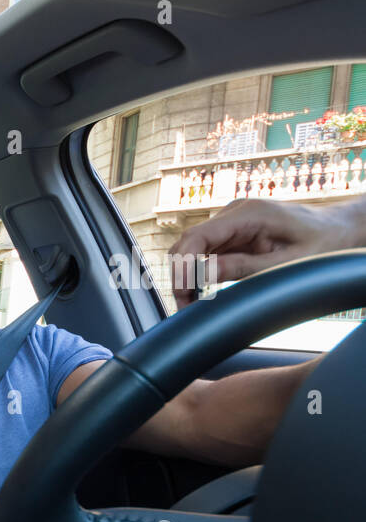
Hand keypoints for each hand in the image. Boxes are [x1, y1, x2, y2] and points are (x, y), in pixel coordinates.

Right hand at [168, 198, 364, 308]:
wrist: (339, 229)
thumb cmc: (323, 244)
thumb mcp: (286, 263)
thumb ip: (243, 268)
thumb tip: (202, 275)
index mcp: (248, 214)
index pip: (197, 237)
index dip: (182, 266)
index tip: (183, 293)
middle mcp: (234, 213)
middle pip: (188, 243)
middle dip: (181, 276)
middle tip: (186, 307)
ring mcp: (232, 222)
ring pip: (193, 249)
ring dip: (187, 276)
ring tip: (192, 304)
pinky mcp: (233, 233)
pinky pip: (206, 252)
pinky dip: (199, 273)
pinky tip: (203, 293)